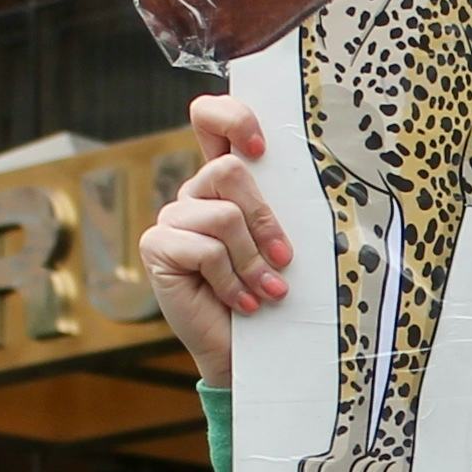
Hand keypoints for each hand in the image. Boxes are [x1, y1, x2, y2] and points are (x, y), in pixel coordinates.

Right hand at [141, 95, 294, 387]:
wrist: (247, 354)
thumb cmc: (272, 296)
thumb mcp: (282, 246)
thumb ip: (280, 210)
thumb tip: (314, 180)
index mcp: (223, 184)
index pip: (209, 119)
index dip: (231, 117)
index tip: (261, 147)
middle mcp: (193, 195)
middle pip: (228, 171)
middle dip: (264, 218)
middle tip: (283, 258)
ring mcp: (171, 220)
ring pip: (223, 217)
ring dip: (253, 261)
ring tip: (266, 291)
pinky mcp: (157, 248)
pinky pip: (206, 250)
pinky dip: (233, 281)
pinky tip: (243, 304)